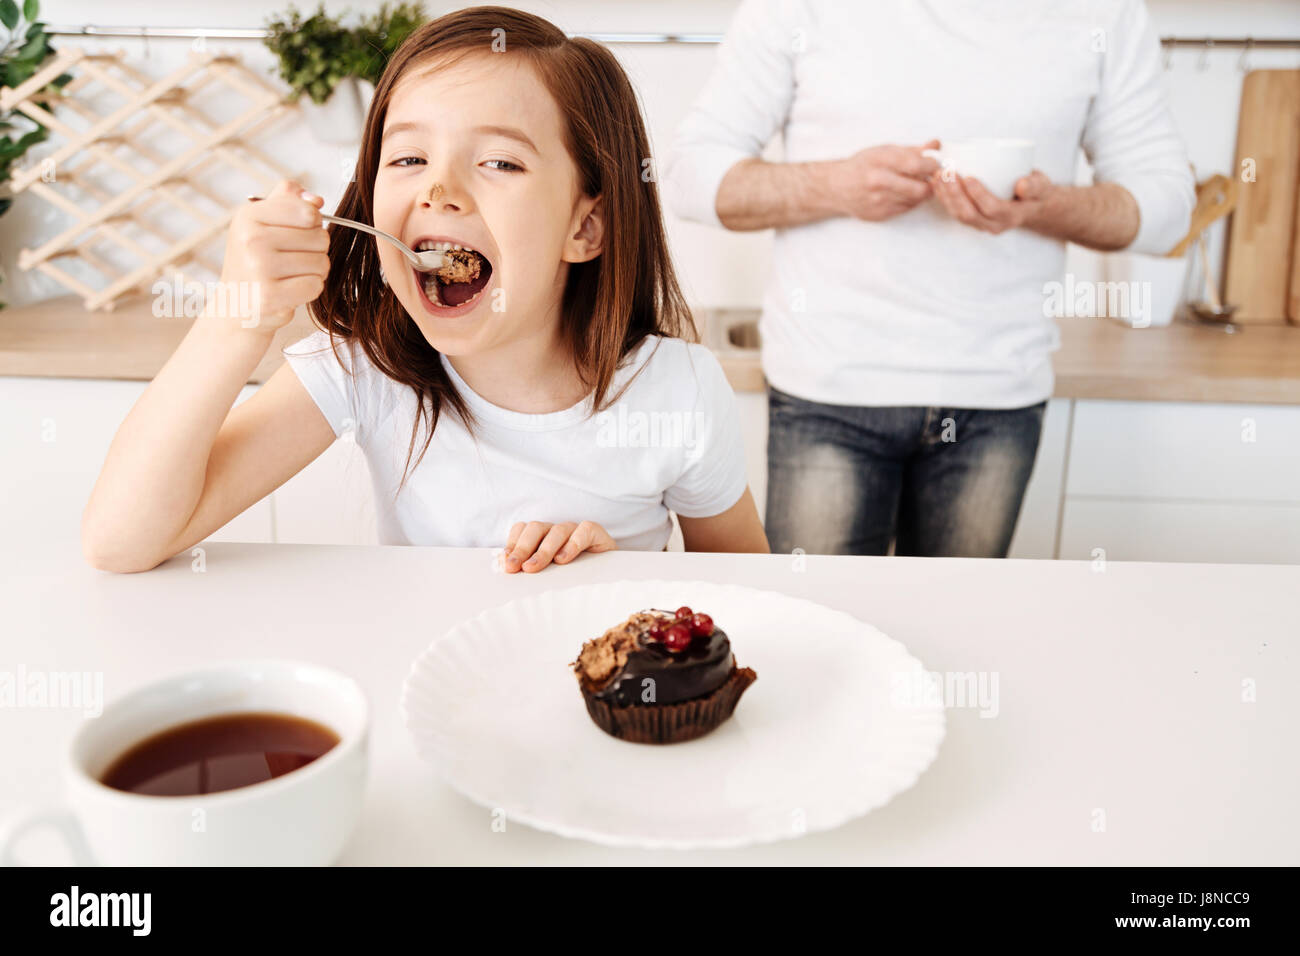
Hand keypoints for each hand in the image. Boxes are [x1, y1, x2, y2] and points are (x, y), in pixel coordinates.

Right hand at [215, 179, 328, 332]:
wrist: (235, 307)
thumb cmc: (255, 261)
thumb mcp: (262, 223)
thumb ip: (289, 202)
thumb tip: (315, 199)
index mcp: (249, 216)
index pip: (309, 212)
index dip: (312, 225)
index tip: (295, 234)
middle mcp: (252, 239)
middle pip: (320, 238)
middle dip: (314, 251)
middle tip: (291, 260)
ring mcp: (259, 268)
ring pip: (321, 263)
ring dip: (313, 272)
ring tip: (290, 276)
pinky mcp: (270, 296)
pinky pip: (315, 285)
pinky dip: (309, 290)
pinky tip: (290, 291)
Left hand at [501, 520, 615, 572]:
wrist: (608, 578)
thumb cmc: (573, 577)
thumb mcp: (548, 574)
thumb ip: (528, 569)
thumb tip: (505, 567)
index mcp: (542, 537)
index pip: (522, 530)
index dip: (512, 544)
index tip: (506, 565)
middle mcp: (556, 531)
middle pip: (535, 528)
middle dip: (522, 548)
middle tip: (514, 567)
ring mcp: (575, 530)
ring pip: (556, 531)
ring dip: (543, 550)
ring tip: (533, 568)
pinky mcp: (595, 533)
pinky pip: (583, 531)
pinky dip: (572, 544)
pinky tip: (563, 559)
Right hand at [833, 141, 940, 220]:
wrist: (837, 187)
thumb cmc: (863, 166)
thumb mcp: (884, 151)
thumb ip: (912, 150)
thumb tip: (936, 145)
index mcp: (880, 160)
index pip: (917, 165)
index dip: (933, 166)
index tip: (936, 164)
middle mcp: (878, 181)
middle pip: (920, 188)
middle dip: (931, 184)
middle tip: (931, 178)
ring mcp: (878, 201)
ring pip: (915, 201)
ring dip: (921, 193)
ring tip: (916, 184)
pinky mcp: (879, 214)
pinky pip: (906, 209)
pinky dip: (910, 201)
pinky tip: (903, 193)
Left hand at [930, 168, 1054, 234]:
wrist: (1030, 204)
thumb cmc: (1036, 192)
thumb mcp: (1042, 187)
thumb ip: (1036, 186)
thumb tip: (1022, 184)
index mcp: (1011, 216)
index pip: (992, 208)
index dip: (979, 194)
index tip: (968, 176)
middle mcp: (993, 225)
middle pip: (969, 214)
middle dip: (954, 194)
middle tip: (946, 173)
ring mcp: (980, 224)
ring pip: (958, 214)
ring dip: (945, 195)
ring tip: (938, 175)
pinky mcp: (971, 218)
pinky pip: (953, 211)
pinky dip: (943, 196)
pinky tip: (936, 181)